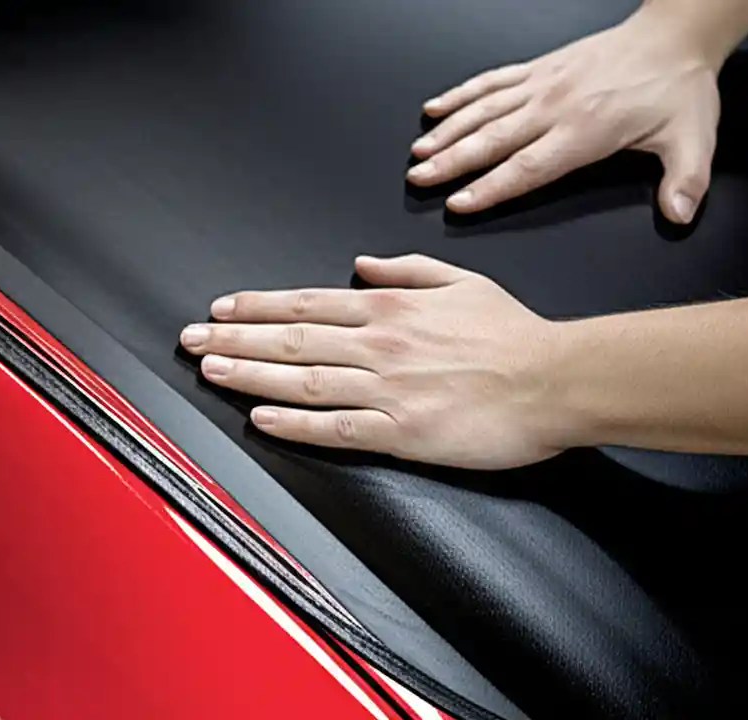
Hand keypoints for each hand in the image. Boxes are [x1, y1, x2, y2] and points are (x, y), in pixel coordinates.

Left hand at [179, 255, 572, 469]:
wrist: (557, 380)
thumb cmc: (515, 335)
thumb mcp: (461, 281)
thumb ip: (405, 270)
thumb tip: (360, 263)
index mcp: (390, 308)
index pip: (308, 302)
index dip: (258, 305)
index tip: (222, 307)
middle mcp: (378, 344)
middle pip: (291, 337)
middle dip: (234, 337)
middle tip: (191, 338)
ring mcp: (386, 389)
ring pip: (302, 379)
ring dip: (250, 374)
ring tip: (210, 370)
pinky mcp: (402, 433)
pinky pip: (336, 428)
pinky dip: (294, 424)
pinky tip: (261, 420)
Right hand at [408, 12, 720, 223]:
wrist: (674, 37)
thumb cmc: (678, 88)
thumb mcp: (693, 141)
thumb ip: (685, 182)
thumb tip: (680, 214)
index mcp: (585, 131)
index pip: (527, 167)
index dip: (490, 187)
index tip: (459, 203)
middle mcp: (556, 106)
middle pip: (493, 140)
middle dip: (451, 162)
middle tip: (419, 179)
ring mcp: (543, 84)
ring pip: (484, 110)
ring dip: (448, 132)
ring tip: (418, 152)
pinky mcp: (539, 68)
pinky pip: (492, 81)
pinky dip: (461, 95)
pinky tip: (436, 109)